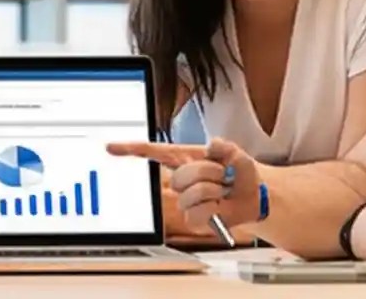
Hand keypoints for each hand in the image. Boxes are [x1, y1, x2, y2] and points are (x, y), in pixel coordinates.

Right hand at [110, 137, 260, 228]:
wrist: (254, 196)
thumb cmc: (239, 173)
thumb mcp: (235, 153)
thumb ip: (224, 146)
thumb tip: (212, 145)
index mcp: (184, 159)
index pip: (152, 153)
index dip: (130, 149)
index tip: (110, 147)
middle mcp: (181, 181)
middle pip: (179, 177)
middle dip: (206, 172)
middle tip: (223, 174)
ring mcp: (185, 202)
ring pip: (190, 195)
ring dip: (214, 189)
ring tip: (224, 189)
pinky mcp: (193, 220)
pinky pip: (197, 213)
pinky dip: (214, 208)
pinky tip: (220, 205)